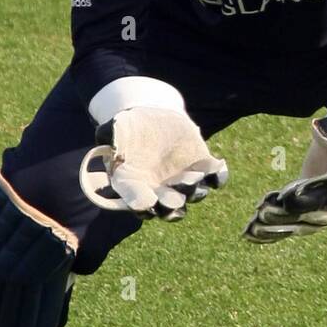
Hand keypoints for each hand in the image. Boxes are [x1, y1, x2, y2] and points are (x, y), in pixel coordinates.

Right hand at [79, 107, 227, 221]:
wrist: (154, 118)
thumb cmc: (129, 127)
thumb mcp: (115, 128)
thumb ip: (109, 136)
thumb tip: (108, 142)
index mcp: (134, 186)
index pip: (137, 202)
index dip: (141, 203)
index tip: (145, 202)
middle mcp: (159, 191)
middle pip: (167, 208)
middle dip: (171, 205)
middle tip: (175, 200)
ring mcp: (182, 183)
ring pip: (192, 196)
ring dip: (194, 190)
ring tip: (194, 177)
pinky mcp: (201, 169)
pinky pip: (213, 179)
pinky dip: (217, 177)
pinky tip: (217, 166)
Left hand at [243, 96, 326, 243]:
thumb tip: (319, 128)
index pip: (324, 199)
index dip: (305, 201)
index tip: (285, 198)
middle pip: (307, 217)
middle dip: (283, 217)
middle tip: (261, 213)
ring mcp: (322, 217)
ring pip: (296, 227)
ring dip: (273, 229)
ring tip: (250, 228)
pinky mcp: (308, 219)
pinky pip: (290, 229)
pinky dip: (270, 235)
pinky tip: (250, 235)